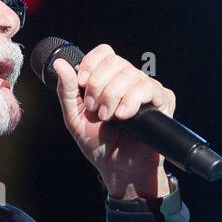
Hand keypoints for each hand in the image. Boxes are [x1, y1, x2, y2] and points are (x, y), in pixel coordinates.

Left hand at [53, 45, 175, 200]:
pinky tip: (123, 116)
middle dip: (99, 86)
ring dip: (113, 97)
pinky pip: (148, 88)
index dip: (92, 64)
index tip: (83, 83)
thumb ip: (67, 90)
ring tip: (109, 117)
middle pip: (115, 62)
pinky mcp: (162, 100)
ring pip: (130, 74)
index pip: (104, 53)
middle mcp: (128, 80)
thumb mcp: (75, 117)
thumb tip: (59, 63)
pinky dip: (131, 101)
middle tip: (95, 109)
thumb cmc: (100, 144)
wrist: (118, 168)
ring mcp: (146, 88)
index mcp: (109, 79)